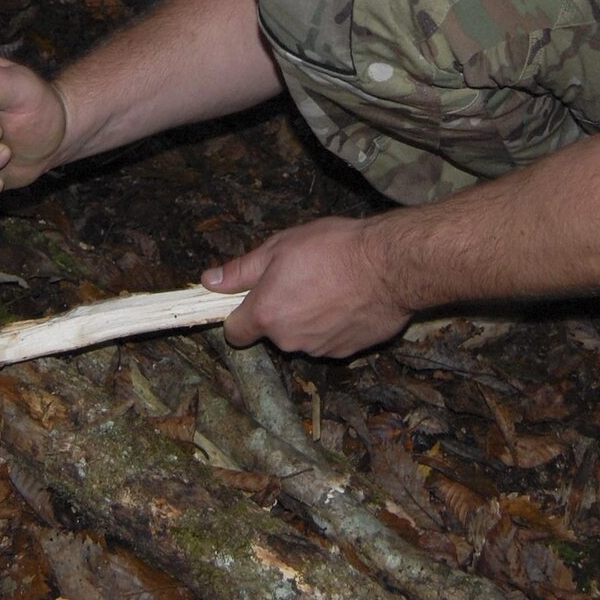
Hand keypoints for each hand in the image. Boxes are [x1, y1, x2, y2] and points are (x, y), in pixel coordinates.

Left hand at [204, 216, 411, 358]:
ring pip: (302, 336)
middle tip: (301, 278)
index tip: (253, 298)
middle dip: (280, 310)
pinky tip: (349, 299)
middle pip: (272, 332)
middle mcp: (288, 340)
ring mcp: (319, 349)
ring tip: (330, 286)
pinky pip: (330, 340)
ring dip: (309, 318)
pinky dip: (335, 325)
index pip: (235, 332)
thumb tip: (209, 280)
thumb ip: (241, 270)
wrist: (389, 266)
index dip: (240, 315)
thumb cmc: (333, 250)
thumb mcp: (279, 247)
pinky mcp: (347, 352)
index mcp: (266, 314)